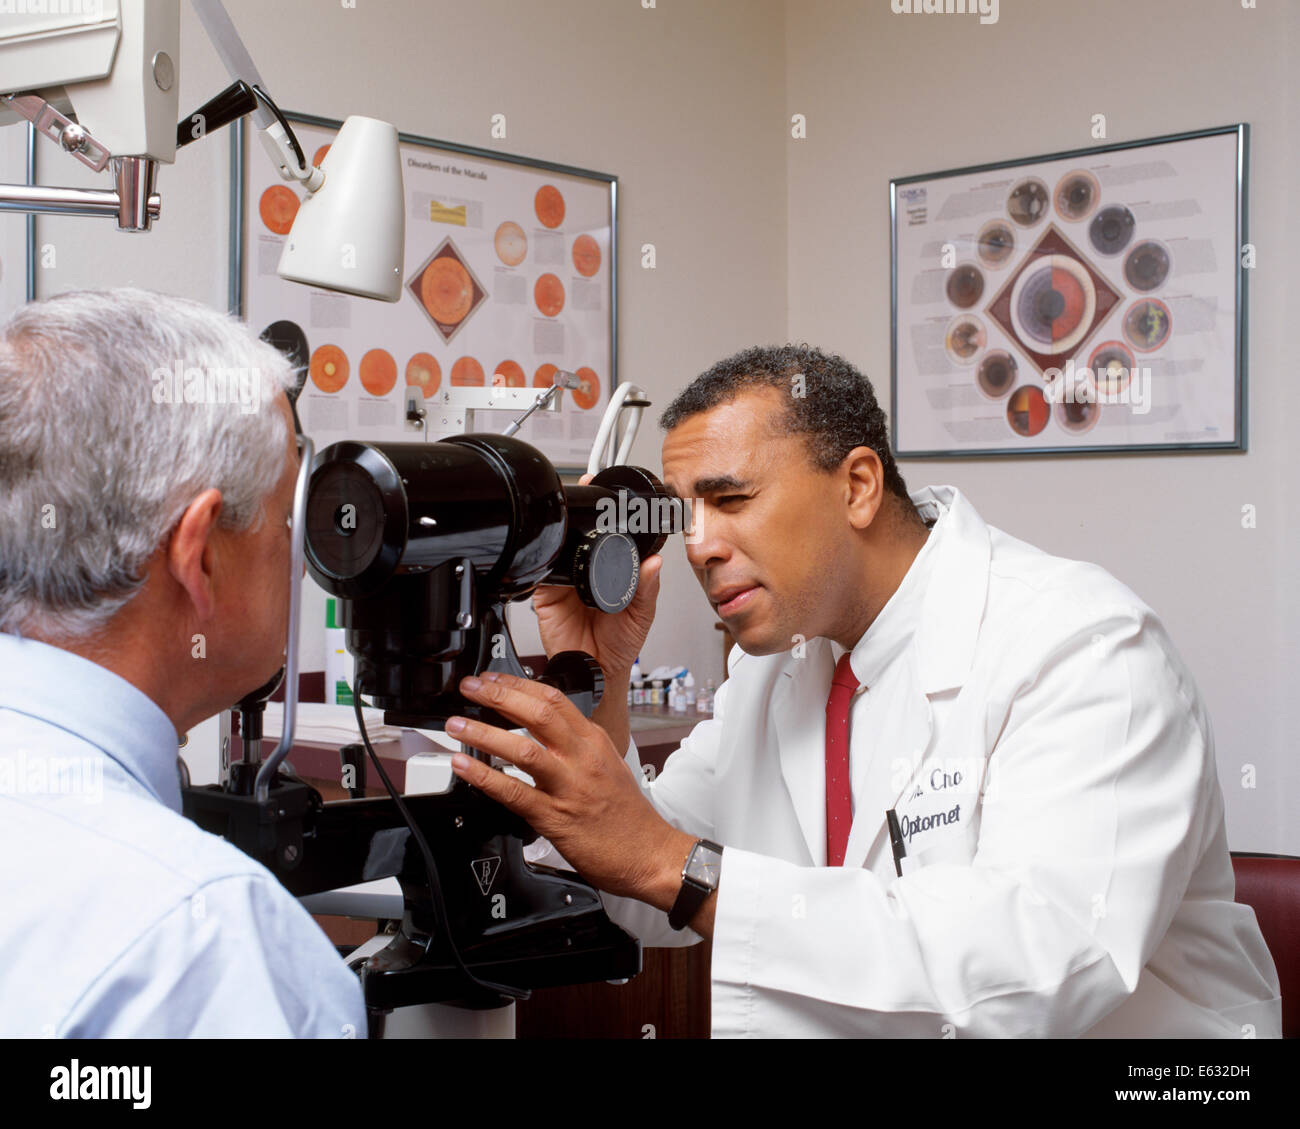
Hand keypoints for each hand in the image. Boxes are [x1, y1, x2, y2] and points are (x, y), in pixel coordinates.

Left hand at [446, 671, 689, 902]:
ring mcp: (569, 787)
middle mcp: (583, 758)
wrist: (650, 855)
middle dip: (498, 696)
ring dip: (484, 734)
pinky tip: (464, 768)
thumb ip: (577, 747)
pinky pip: (514, 793)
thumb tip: (543, 734)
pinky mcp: (556, 818)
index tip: (492, 679)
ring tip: (458, 726)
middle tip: (470, 688)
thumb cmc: (628, 816)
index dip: (518, 684)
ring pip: (523, 749)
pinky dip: (485, 777)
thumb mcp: (608, 766)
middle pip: (538, 713)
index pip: (554, 699)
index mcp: (595, 741)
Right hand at [531, 475, 661, 681]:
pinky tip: (551, 561)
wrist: (597, 672)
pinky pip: (539, 573)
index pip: (611, 537)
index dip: (609, 516)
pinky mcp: (545, 594)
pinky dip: (541, 564)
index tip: (611, 498)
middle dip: (580, 516)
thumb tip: (655, 563)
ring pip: (558, 548)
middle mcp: (589, 572)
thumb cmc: (621, 645)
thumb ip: (647, 589)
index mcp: (614, 571)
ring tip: (567, 522)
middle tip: (587, 499)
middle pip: (581, 536)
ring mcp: (565, 581)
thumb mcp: (641, 616)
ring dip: (560, 534)